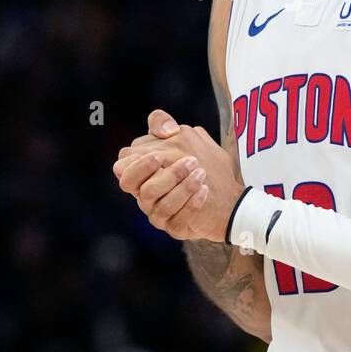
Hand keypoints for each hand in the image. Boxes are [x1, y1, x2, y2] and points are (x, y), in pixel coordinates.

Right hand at [113, 109, 244, 241]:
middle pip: (138, 189)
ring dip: (182, 186)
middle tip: (188, 161)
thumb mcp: (184, 136)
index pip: (123, 169)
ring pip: (160, 205)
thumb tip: (166, 130)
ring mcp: (159, 214)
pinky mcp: (176, 228)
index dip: (138, 164)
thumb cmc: (199, 163)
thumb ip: (163, 123)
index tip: (160, 155)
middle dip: (163, 174)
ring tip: (201, 173)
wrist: (227, 194)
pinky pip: (178, 220)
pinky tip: (204, 190)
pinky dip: (192, 204)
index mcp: (142, 174)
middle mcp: (146, 196)